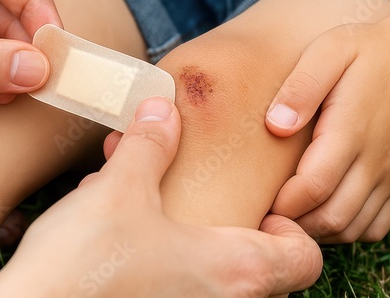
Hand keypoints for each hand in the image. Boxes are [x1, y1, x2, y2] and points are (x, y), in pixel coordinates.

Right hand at [0, 98, 322, 297]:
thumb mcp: (119, 189)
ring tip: (138, 201)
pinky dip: (158, 263)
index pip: (306, 260)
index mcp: (236, 272)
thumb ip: (150, 145)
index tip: (259, 201)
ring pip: (212, 281)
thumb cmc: (83, 266)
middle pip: (262, 272)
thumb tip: (163, 109)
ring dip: (186, 240)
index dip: (293, 227)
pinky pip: (173, 291)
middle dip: (227, 224)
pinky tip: (112, 231)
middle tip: (193, 192)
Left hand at [264, 22, 389, 242]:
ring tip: (289, 216)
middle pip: (332, 217)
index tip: (259, 198)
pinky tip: (322, 212)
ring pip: (353, 229)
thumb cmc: (368, 51)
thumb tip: (276, 125)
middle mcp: (377, 160)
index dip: (281, 203)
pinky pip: (375, 228)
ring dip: (316, 231)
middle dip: (293, 224)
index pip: (313, 187)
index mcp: (352, 129)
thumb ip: (301, 87)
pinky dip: (346, 231)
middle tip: (266, 213)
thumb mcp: (330, 50)